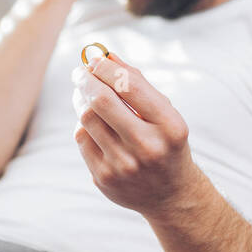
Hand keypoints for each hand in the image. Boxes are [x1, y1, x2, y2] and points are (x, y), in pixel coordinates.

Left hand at [72, 51, 203, 217]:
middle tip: (79, 72)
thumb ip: (139, 85)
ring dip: (80, 100)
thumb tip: (107, 56)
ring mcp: (124, 165)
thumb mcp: (165, 114)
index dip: (106, 67)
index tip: (94, 59)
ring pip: (87, 119)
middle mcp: (148, 147)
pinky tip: (90, 122)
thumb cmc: (166, 143)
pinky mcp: (104, 177)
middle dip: (85, 80)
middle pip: (101, 101)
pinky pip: (82, 139)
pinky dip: (83, 124)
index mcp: (170, 126)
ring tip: (84, 94)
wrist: (171, 195)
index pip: (129, 85)